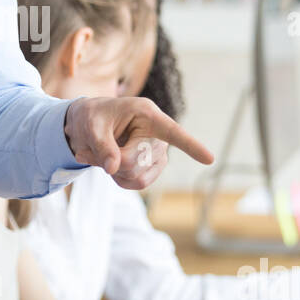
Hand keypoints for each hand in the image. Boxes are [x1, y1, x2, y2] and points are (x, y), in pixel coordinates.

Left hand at [63, 97, 213, 190]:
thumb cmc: (92, 117)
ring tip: (102, 157)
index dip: (191, 146)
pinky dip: (119, 179)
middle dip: (113, 162)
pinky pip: (138, 184)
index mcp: (147, 115)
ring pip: (139, 178)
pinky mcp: (153, 167)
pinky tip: (111, 165)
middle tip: (93, 150)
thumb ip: (102, 146)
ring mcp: (158, 153)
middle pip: (138, 162)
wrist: (89, 125)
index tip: (209, 159)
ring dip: (116, 173)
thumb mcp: (90, 126)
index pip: (172, 132)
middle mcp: (158, 134)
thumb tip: (113, 169)